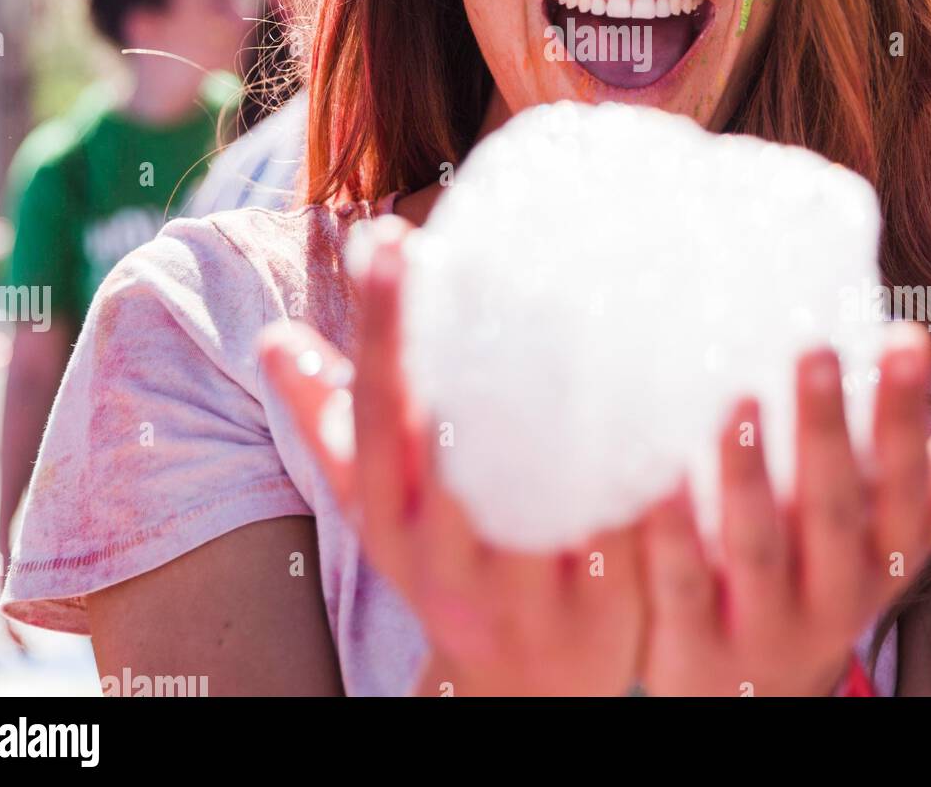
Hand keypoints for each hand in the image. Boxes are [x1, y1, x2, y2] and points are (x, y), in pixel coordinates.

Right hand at [260, 220, 642, 696]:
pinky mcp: (601, 606)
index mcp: (392, 523)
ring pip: (533, 485)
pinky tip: (660, 389)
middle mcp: (445, 559)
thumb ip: (333, 423)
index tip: (383, 236)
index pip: (374, 417)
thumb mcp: (384, 509)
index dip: (377, 329)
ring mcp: (524, 587)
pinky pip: (617, 528)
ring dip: (552, 397)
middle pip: (440, 440)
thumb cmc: (448, 566)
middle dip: (445, 344)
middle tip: (464, 243)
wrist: (523, 693)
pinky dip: (635, 466)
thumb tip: (271, 339)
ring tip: (573, 296)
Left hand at [639, 325, 930, 695]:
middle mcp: (830, 595)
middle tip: (816, 347)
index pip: (905, 485)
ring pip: (755, 547)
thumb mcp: (889, 540)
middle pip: (833, 511)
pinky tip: (658, 477)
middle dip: (828, 432)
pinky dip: (669, 532)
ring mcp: (759, 622)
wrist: (747, 698)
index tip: (907, 336)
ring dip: (748, 475)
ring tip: (739, 399)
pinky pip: (678, 582)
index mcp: (880, 560)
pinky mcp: (688, 639)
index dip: (907, 417)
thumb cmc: (820, 580)